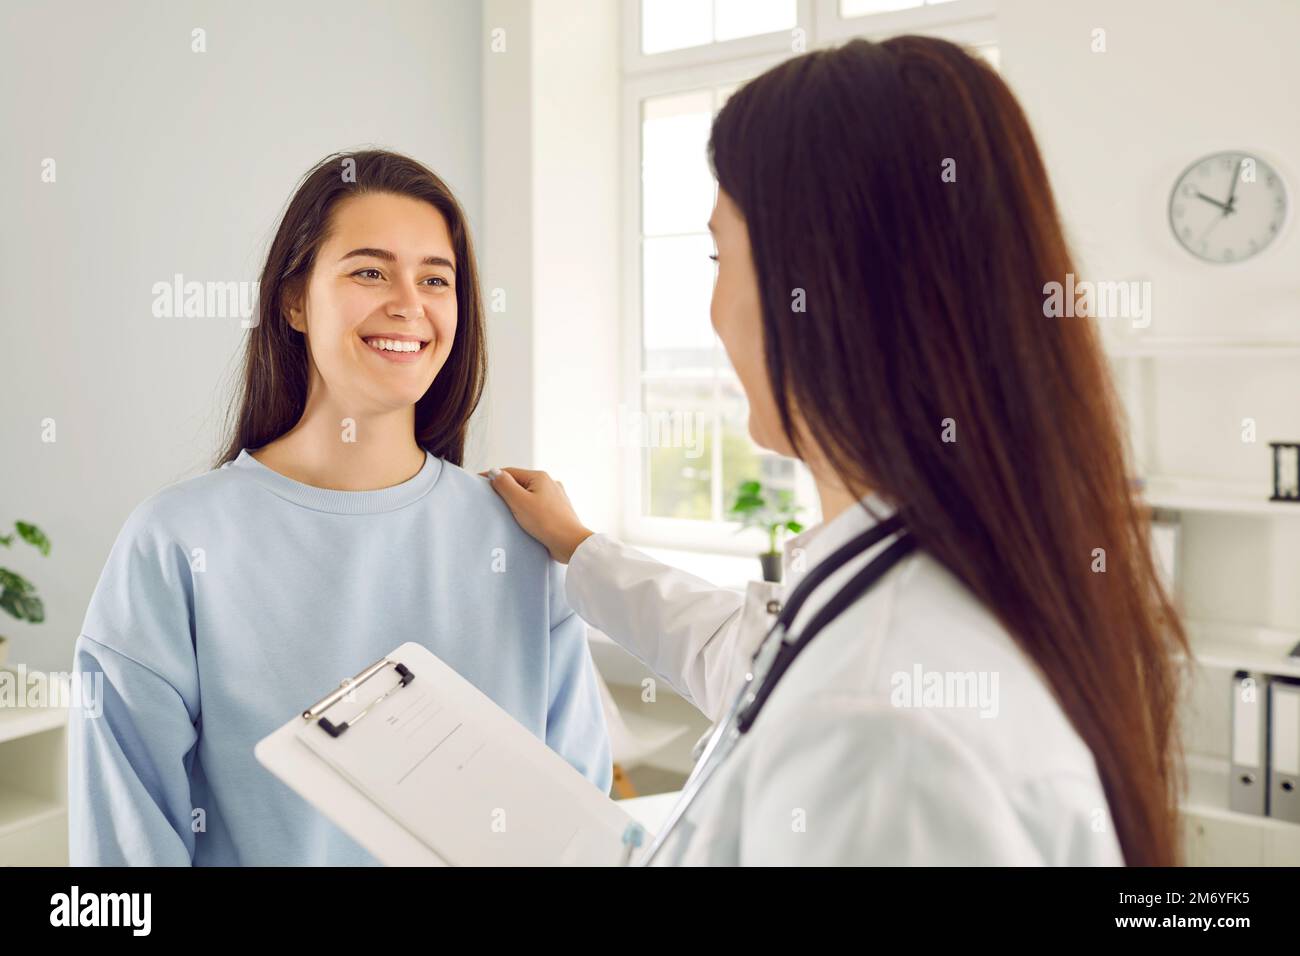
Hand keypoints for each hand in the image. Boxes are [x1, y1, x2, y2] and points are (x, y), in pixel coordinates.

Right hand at [479, 467, 594, 563]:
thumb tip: (494, 472)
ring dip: (516, 502)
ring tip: (505, 512)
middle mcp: (550, 484)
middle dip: (505, 490)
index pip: (510, 472)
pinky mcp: (557, 511)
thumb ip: (505, 485)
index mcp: (540, 477)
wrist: (570, 543)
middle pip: (520, 483)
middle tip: (490, 500)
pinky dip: (527, 510)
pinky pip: (537, 507)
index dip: (493, 477)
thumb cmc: (546, 522)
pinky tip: (522, 520)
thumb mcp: (519, 501)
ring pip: (529, 496)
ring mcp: (555, 497)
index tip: (479, 483)